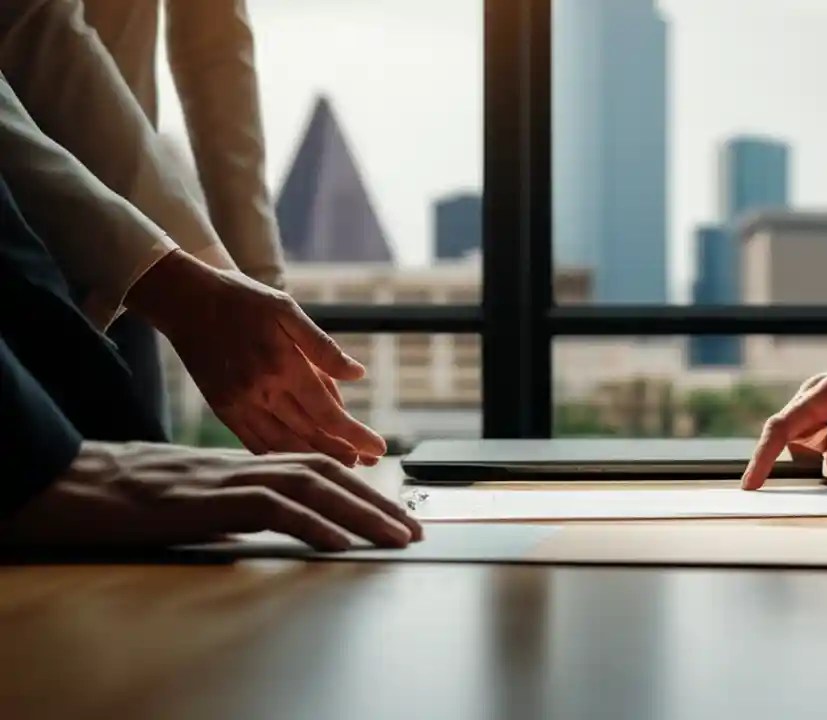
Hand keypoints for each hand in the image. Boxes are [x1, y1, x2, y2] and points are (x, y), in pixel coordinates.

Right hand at [0, 442, 422, 550]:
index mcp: (257, 462)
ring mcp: (236, 477)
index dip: (366, 490)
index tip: (398, 517)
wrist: (95, 485)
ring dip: (361, 513)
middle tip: (415, 532)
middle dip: (379, 504)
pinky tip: (340, 541)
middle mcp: (254, 462)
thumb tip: (292, 527)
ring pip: (314, 487)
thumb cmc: (150, 494)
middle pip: (332, 475)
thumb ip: (254, 505)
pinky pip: (275, 509)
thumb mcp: (215, 498)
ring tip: (394, 538)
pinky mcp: (216, 499)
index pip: (325, 470)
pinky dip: (313, 524)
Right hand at [126, 251, 385, 465]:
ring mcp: (238, 403)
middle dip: (344, 452)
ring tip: (347, 465)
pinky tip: (301, 462)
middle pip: (310, 435)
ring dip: (317, 459)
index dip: (355, 435)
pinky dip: (280, 456)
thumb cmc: (243, 300)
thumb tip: (357, 374)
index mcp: (281, 365)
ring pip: (283, 445)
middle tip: (371, 463)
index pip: (327, 413)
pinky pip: (254, 443)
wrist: (186, 300)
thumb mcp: (287, 310)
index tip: (380, 448)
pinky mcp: (222, 409)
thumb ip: (322, 347)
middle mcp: (259, 390)